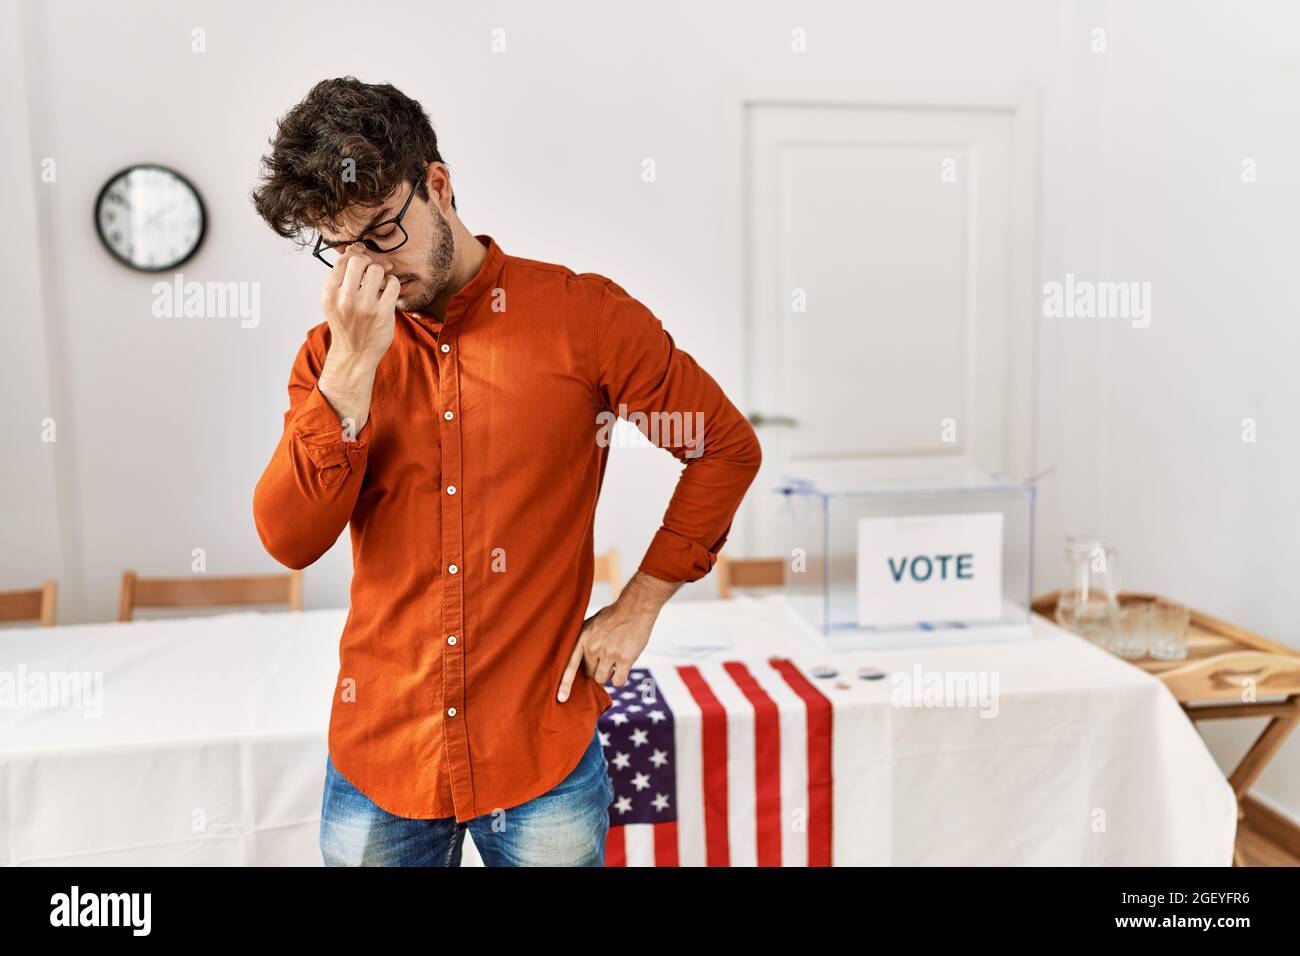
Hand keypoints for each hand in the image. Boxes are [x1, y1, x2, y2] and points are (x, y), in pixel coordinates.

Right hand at [320, 243, 398, 363]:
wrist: (354, 353)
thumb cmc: (346, 324)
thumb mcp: (334, 302)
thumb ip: (341, 278)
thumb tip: (356, 248)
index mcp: (330, 294)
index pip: (342, 261)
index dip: (354, 252)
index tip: (362, 253)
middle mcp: (345, 300)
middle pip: (359, 261)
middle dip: (368, 261)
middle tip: (372, 269)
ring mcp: (365, 307)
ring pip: (377, 270)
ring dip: (382, 272)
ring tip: (380, 283)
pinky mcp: (383, 313)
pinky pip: (392, 284)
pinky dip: (392, 283)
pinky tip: (388, 290)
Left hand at [557, 571, 681, 701]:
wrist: (635, 608)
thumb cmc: (613, 616)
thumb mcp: (591, 624)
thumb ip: (584, 642)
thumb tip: (579, 662)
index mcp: (583, 638)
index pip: (570, 664)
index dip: (565, 683)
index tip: (561, 698)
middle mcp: (594, 647)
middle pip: (589, 674)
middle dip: (596, 670)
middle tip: (606, 658)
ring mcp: (609, 654)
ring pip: (602, 679)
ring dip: (608, 675)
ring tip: (615, 660)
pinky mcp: (625, 659)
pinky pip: (618, 682)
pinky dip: (620, 679)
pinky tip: (623, 668)